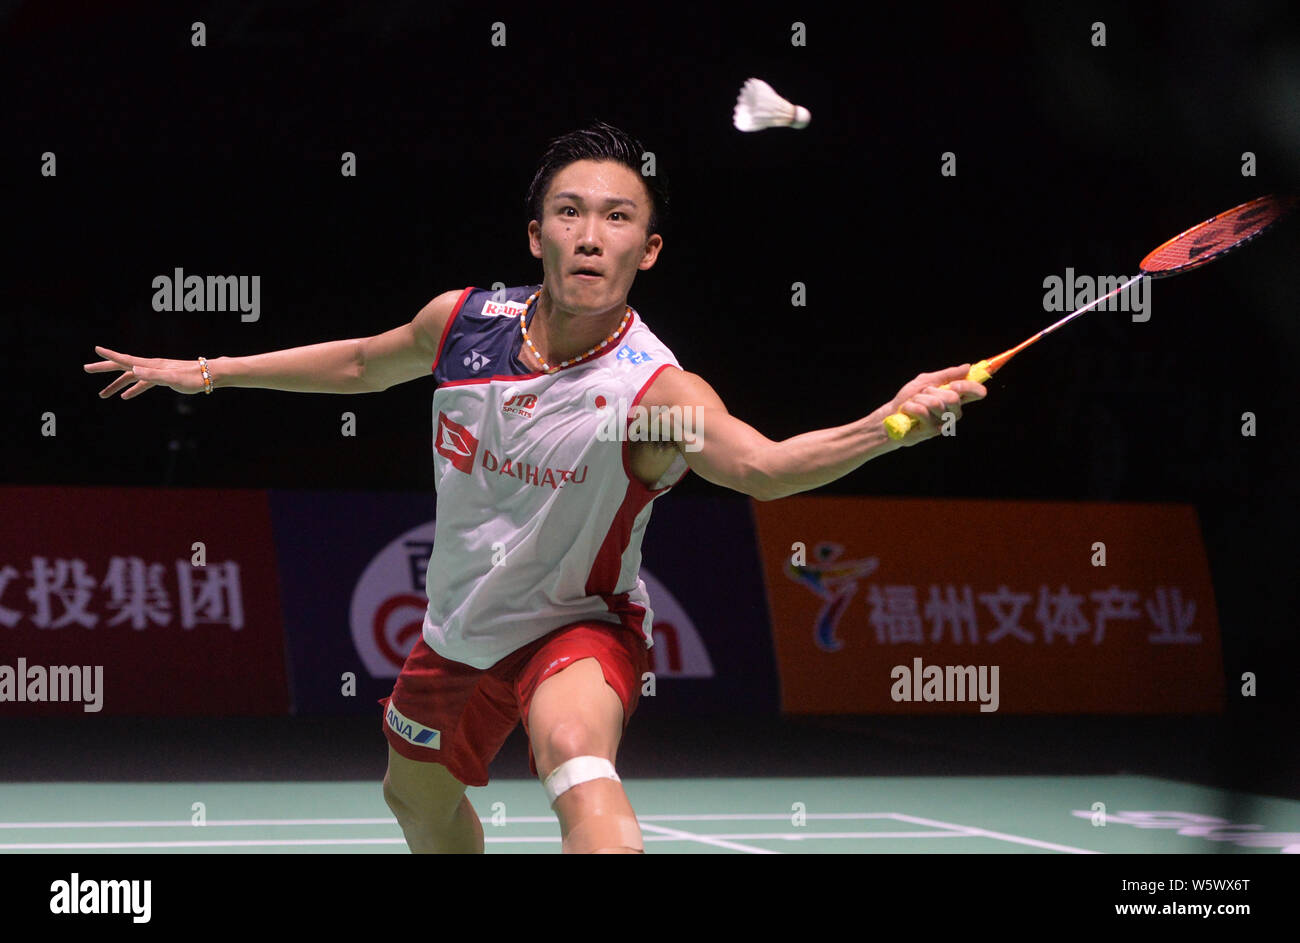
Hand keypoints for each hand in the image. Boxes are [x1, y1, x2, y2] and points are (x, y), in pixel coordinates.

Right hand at [84, 346, 208, 398]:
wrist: (211, 375)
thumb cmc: (194, 378)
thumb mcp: (172, 379)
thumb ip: (152, 375)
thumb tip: (133, 370)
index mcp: (151, 365)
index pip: (126, 360)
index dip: (111, 356)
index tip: (96, 350)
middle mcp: (151, 366)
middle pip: (123, 367)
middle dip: (105, 369)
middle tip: (86, 369)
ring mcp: (157, 372)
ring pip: (131, 378)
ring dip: (116, 385)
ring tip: (102, 395)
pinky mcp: (163, 379)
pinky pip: (142, 384)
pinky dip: (132, 389)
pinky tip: (125, 396)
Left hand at [887, 364, 986, 444]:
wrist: (891, 415)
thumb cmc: (910, 398)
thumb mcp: (926, 381)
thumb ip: (947, 375)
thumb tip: (967, 367)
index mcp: (955, 398)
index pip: (976, 393)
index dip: (971, 387)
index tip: (955, 384)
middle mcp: (953, 412)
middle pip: (954, 397)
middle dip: (932, 391)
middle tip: (923, 394)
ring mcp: (943, 423)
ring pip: (936, 403)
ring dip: (919, 398)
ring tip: (914, 403)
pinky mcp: (931, 431)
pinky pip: (923, 411)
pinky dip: (911, 406)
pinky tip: (907, 411)